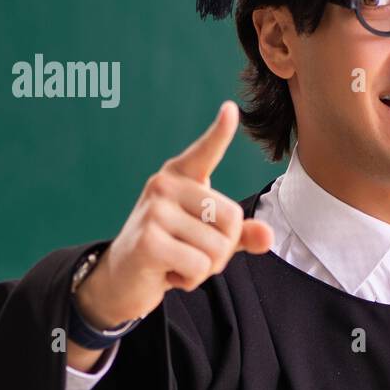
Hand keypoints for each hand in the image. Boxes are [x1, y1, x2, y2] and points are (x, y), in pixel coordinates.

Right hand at [73, 101, 273, 333]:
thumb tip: (267, 235)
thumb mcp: (209, 241)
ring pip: (217, 248)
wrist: (122, 280)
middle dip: (222, 250)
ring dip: (205, 268)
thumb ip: (239, 235)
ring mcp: (154, 210)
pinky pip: (199, 266)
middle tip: (191, 254)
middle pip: (230, 219)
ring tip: (177, 263)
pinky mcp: (148, 240)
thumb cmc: (171, 252)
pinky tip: (168, 274)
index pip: (205, 153)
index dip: (220, 132)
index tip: (231, 109)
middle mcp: (165, 185)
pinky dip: (190, 280)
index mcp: (180, 178)